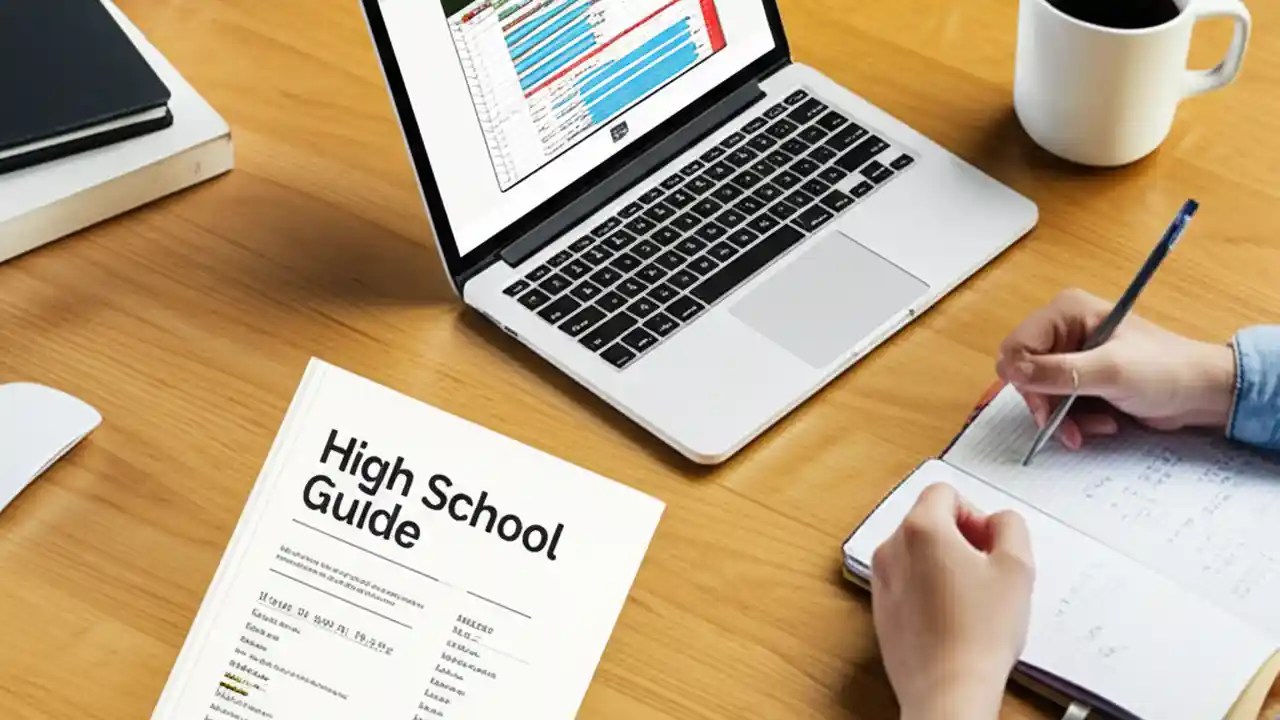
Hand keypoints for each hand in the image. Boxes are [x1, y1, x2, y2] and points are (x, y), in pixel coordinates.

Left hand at [872, 484, 1033, 719]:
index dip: (975, 512)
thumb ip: (1011, 526)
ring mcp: (881, 580)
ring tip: (972, 599)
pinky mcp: (880, 609)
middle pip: (928, 520)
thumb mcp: (1017, 567)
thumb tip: (997, 521)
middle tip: (987, 571)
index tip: (990, 544)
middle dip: (961, 537)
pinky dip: (929, 589)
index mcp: (920, 529)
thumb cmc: (979, 634)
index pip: (945, 492)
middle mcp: (891, 549)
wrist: (947, 690)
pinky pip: (907, 582)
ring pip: (917, 552)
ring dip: (945, 563)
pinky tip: (953, 618)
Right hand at [996, 289, 1236, 448]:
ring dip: (1066, 418)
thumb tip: (1011, 372)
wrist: (1203, 393)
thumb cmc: (1164, 371)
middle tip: (1070, 429)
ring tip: (1099, 426)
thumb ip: (1058, 372)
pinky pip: (1059, 404)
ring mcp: (1072, 355)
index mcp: (1066, 312)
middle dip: (1049, 405)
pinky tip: (1104, 423)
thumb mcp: (1110, 371)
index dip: (1024, 380)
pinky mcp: (1082, 378)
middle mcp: (1064, 330)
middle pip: (1026, 374)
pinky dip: (1076, 420)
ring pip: (1041, 394)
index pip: (1017, 346)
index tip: (1044, 408)